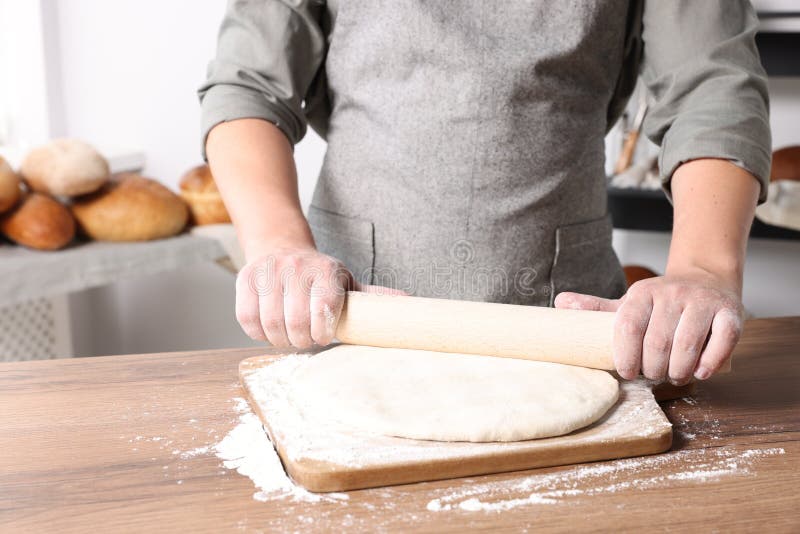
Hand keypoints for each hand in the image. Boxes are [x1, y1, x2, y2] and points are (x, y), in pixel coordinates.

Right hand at [236, 247, 404, 348]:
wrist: (281, 246)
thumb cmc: (319, 274)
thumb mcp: (347, 282)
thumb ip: (372, 297)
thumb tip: (408, 304)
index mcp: (324, 270)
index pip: (324, 307)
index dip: (323, 331)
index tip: (325, 337)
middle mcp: (295, 267)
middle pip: (294, 321)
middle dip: (301, 340)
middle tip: (306, 341)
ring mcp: (267, 272)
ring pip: (270, 323)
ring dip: (280, 340)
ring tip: (289, 337)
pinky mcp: (244, 279)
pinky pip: (247, 319)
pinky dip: (258, 333)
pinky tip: (269, 330)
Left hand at [554, 268, 743, 384]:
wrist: (705, 280)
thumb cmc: (660, 303)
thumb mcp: (628, 304)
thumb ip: (597, 309)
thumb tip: (559, 303)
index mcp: (642, 293)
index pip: (628, 326)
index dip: (625, 355)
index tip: (626, 372)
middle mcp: (672, 294)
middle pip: (658, 342)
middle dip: (653, 368)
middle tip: (653, 376)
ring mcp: (702, 302)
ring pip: (688, 345)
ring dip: (679, 370)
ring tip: (675, 376)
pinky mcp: (730, 312)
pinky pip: (723, 341)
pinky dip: (710, 363)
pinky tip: (700, 372)